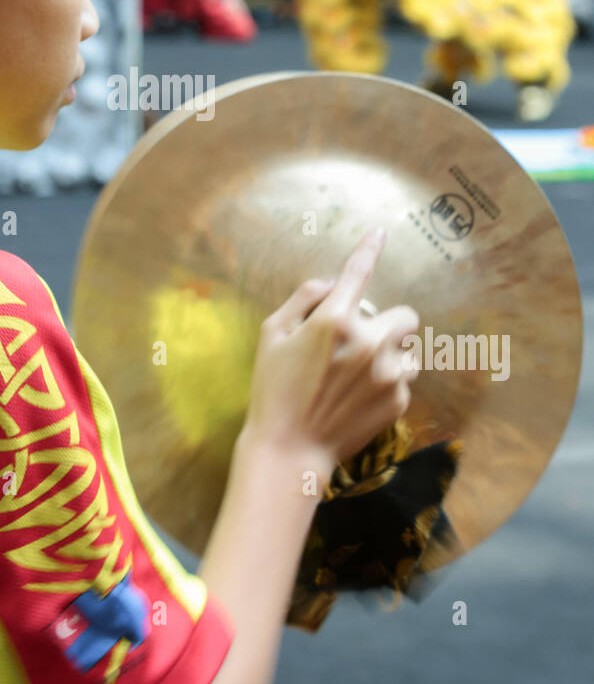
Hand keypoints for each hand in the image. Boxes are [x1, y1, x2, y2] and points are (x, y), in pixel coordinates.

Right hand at [245, 230, 419, 467]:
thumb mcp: (273, 334)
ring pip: (410, 349)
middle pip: (405, 315)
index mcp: (334, 321)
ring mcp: (389, 374)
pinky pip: (404, 379)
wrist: (290, 450)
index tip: (380, 234)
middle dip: (387, 323)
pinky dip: (388, 382)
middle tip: (362, 340)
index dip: (369, 249)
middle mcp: (369, 342)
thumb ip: (304, 299)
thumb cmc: (273, 389)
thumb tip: (333, 283)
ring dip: (392, 353)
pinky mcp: (399, 401)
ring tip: (363, 373)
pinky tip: (360, 397)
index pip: (358, 273)